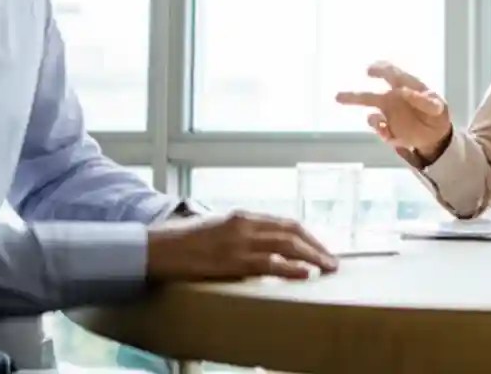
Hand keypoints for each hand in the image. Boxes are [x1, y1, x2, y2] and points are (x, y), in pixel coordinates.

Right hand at [147, 212, 337, 281]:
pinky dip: (290, 267)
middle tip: (332, 261)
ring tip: (327, 268)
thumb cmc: (184, 241)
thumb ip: (239, 233)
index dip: (307, 236)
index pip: (285, 223)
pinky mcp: (232, 261)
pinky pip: (268, 263)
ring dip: (312, 256)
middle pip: (292, 232)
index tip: (320, 248)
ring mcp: (240, 242)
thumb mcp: (217, 228)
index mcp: (243, 216)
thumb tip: (258, 245)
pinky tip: (305, 273)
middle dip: (316, 246)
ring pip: (286, 245)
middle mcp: (246, 224)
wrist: (157, 248)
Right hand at [335, 61, 452, 162]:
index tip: (369, 71)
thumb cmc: (436, 114)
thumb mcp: (437, 106)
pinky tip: (388, 133)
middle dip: (354, 96)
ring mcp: (388, 116)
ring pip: (372, 117)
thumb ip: (423, 100)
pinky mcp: (390, 132)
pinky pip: (381, 132)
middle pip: (370, 97)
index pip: (389, 74)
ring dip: (371, 120)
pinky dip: (382, 132)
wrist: (437, 136)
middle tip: (338, 97)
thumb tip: (402, 92)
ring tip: (378, 122)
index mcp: (404, 87)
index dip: (379, 70)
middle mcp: (391, 100)